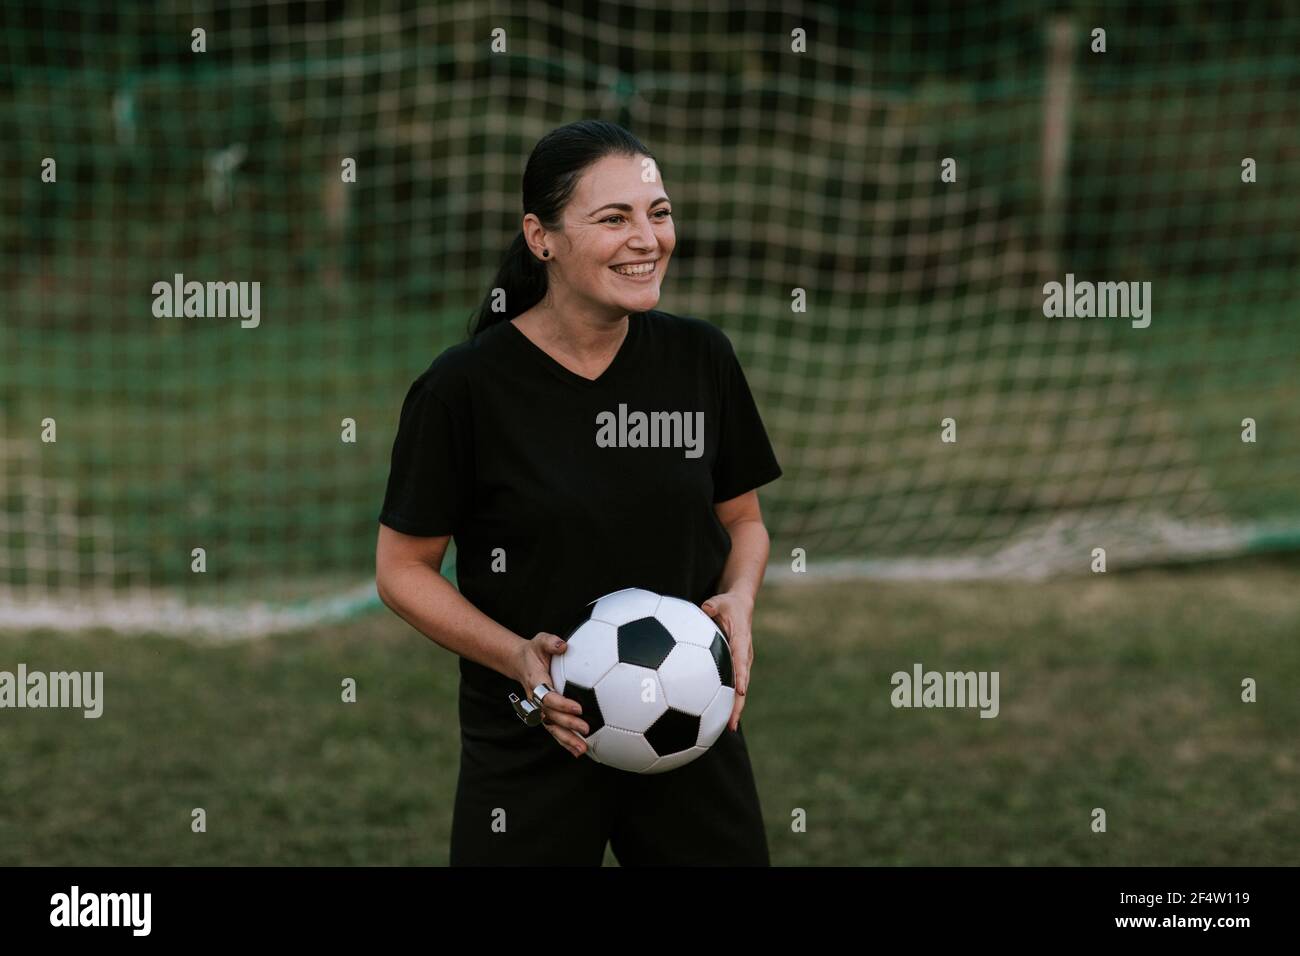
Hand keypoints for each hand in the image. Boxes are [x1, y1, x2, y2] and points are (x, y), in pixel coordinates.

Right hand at [511, 633, 589, 757]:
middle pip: (551, 716)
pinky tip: (578, 751)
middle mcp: (536, 699)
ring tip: (582, 750)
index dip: (562, 704)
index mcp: (536, 682)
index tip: (578, 708)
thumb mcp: (540, 641)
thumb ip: (550, 642)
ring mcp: (539, 709)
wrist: (519, 662)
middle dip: (568, 725)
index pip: (548, 697)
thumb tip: (563, 645)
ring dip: (567, 740)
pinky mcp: (545, 714)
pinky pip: (554, 730)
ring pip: (552, 728)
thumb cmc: (534, 651)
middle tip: (586, 729)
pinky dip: (565, 742)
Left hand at [700, 591, 753, 732]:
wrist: (741, 607)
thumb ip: (713, 606)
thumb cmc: (729, 605)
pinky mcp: (734, 668)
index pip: (742, 661)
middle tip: (731, 723)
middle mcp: (745, 657)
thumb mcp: (722, 601)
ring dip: (734, 708)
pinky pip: (730, 687)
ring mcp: (741, 664)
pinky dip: (726, 701)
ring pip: (739, 690)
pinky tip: (714, 718)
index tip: (740, 691)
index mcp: (743, 643)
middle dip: (738, 704)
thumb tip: (705, 608)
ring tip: (727, 728)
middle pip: (743, 684)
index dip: (741, 676)